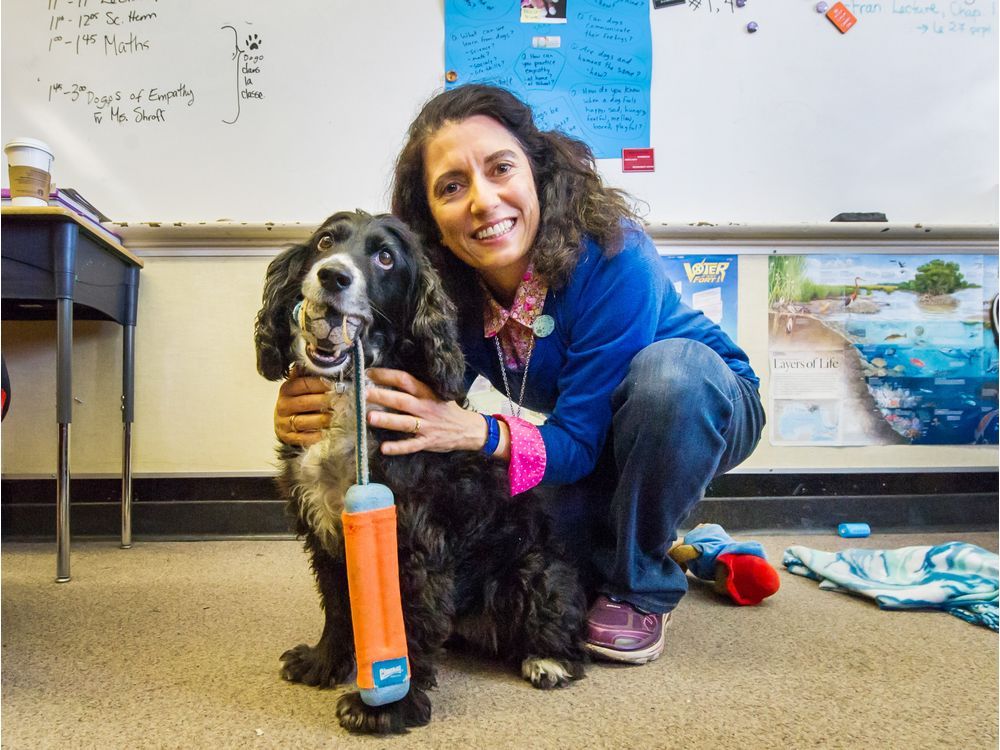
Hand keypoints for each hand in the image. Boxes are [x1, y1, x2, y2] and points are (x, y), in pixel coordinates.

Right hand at [274, 365, 335, 446]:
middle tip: (341, 401)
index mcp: (286, 389)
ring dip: (323, 419)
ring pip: (305, 421)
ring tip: (336, 416)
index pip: (303, 384)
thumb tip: (315, 356)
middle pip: (306, 403)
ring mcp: (284, 422)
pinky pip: (302, 438)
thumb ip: (306, 375)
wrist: (284, 424)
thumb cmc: (298, 401)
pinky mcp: (287, 437)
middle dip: (325, 402)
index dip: (320, 384)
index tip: (336, 385)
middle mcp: (283, 405)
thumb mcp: (299, 387)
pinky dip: (315, 436)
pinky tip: (326, 432)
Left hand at [365, 368, 487, 455]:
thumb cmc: (447, 410)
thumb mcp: (436, 394)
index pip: (405, 380)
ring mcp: (427, 426)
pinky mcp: (427, 442)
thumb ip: (416, 390)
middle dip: (382, 396)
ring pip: (404, 422)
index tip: (370, 373)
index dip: (387, 375)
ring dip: (387, 420)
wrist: (468, 429)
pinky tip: (384, 448)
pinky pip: (411, 445)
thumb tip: (390, 382)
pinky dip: (398, 447)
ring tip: (370, 417)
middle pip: (401, 400)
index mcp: (427, 393)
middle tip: (364, 393)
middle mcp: (425, 408)